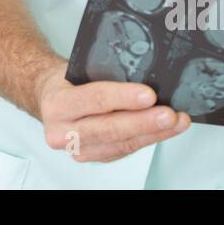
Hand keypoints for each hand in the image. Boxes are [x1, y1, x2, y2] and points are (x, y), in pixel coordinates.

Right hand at [35, 63, 190, 162]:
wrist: (47, 97)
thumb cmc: (65, 80)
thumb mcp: (77, 68)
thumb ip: (104, 73)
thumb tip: (145, 74)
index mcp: (57, 104)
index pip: (95, 100)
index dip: (124, 98)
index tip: (149, 95)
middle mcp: (62, 131)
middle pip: (110, 129)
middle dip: (145, 122)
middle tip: (169, 115)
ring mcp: (77, 148)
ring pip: (121, 144)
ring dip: (153, 133)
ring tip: (176, 122)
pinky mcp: (92, 156)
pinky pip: (123, 150)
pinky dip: (146, 140)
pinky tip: (163, 131)